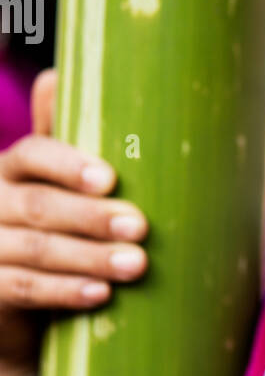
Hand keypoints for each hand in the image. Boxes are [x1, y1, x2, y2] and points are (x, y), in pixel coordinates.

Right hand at [0, 69, 148, 371]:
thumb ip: (61, 137)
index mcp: (10, 170)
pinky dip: (64, 291)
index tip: (109, 178)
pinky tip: (100, 293)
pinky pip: (25, 289)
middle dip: (92, 217)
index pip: (31, 155)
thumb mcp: (52, 183)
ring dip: (89, 257)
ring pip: (36, 249)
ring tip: (136, 264)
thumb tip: (52, 75)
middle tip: (140, 226)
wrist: (13, 300)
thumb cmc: (46, 227)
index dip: (67, 165)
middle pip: (38, 206)